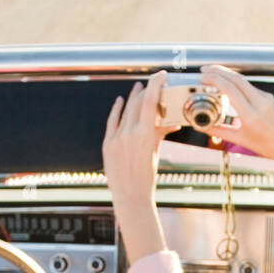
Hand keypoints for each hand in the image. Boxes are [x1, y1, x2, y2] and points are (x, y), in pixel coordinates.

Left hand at [103, 70, 168, 261]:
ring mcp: (116, 138)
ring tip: (138, 88)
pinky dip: (117, 110)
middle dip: (145, 90)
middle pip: (137, 103)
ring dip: (133, 97)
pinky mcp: (107, 144)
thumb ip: (157, 133)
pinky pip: (112, 121)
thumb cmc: (147, 177)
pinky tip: (120, 100)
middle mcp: (129, 133)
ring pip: (125, 110)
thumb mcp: (155, 152)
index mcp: (144, 135)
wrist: (130, 196)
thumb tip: (166, 123)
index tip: (160, 76)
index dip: (155, 84)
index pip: (150, 101)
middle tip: (152, 83)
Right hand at [197, 65, 273, 196]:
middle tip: (204, 70)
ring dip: (228, 76)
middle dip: (218, 71)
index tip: (203, 78)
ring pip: (244, 81)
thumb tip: (203, 127)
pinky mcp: (272, 98)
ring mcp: (268, 98)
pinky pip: (252, 88)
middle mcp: (261, 103)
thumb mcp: (242, 140)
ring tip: (214, 77)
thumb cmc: (269, 146)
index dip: (214, 79)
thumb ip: (221, 132)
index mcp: (251, 115)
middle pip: (236, 78)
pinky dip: (239, 85)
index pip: (230, 89)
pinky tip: (231, 87)